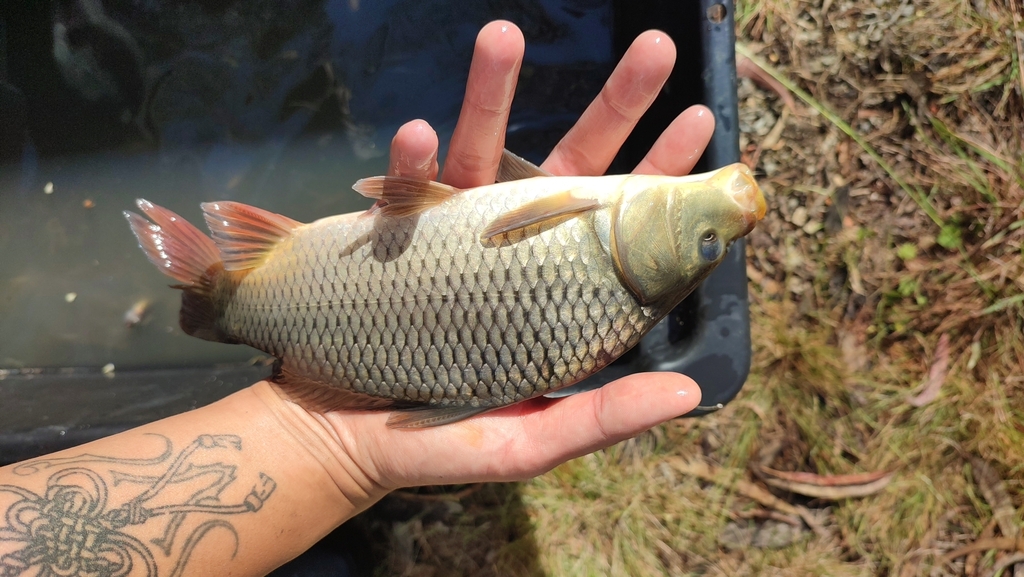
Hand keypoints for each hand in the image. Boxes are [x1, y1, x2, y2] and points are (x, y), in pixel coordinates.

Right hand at [303, 21, 710, 501]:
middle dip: (612, 110)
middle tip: (654, 50)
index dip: (660, 180)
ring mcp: (451, 236)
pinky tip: (416, 133)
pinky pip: (402, 187)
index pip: (620, 232)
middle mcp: (510, 254)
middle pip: (572, 170)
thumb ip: (599, 419)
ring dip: (492, 93)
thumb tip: (692, 394)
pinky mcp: (392, 233)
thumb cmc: (432, 445)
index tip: (699, 126)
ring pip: (483, 151)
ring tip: (503, 33)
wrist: (330, 434)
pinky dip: (408, 160)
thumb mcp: (522, 444)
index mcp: (552, 295)